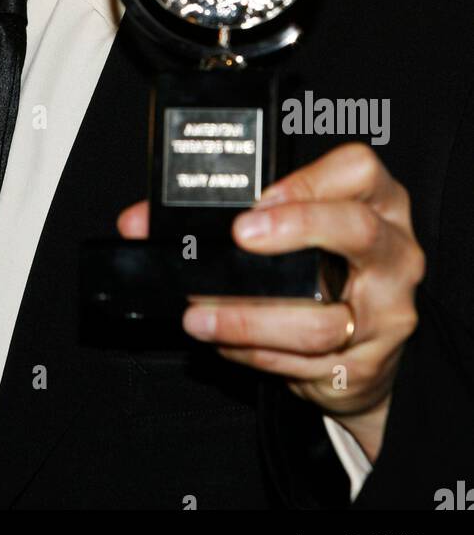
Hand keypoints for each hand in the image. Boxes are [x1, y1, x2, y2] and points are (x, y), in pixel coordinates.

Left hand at [117, 143, 425, 460]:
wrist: (363, 347)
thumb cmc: (322, 267)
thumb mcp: (294, 226)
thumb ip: (234, 213)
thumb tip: (140, 221)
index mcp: (379, 202)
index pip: (358, 169)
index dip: (309, 180)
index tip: (260, 199)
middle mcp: (394, 252)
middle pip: (356, 231)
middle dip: (295, 229)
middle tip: (240, 239)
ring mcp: (386, 312)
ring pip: (321, 319)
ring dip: (249, 318)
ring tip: (199, 315)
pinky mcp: (365, 364)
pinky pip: (303, 363)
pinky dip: (255, 353)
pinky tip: (223, 342)